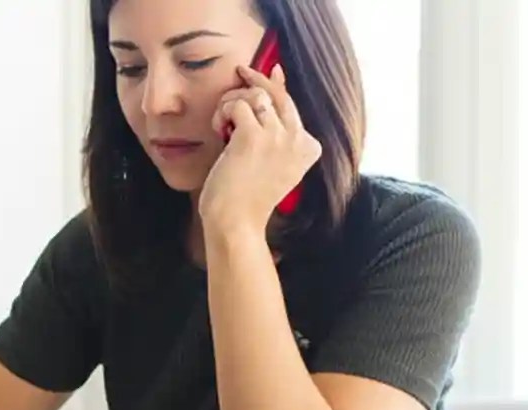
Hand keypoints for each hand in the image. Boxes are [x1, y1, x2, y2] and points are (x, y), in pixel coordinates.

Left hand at [200, 64, 321, 235]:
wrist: (236, 221)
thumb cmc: (249, 196)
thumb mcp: (272, 162)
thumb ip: (277, 129)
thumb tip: (276, 80)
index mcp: (309, 148)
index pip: (292, 106)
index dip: (277, 87)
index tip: (271, 72)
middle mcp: (298, 139)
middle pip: (278, 94)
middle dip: (257, 79)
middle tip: (241, 71)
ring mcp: (278, 136)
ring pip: (255, 96)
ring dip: (232, 102)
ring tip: (222, 121)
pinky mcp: (253, 136)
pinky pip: (236, 105)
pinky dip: (222, 113)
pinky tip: (218, 129)